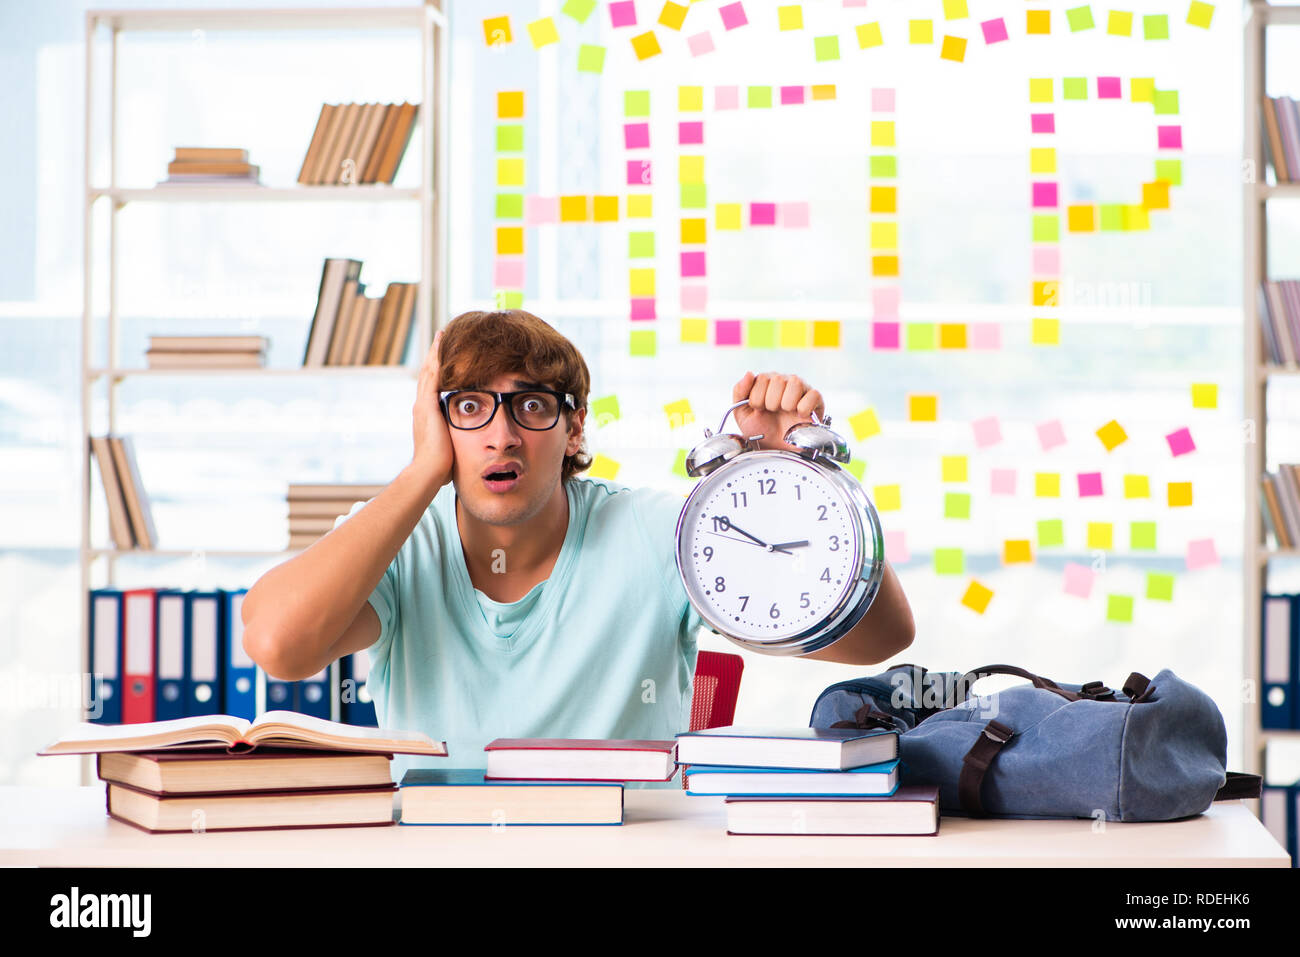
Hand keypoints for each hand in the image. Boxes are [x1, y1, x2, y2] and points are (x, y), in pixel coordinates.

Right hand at [411, 328, 455, 490]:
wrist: (429, 472)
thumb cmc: (440, 468)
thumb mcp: (448, 449)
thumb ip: (453, 443)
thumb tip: (463, 450)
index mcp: (426, 416)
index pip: (431, 388)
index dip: (436, 372)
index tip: (442, 359)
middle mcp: (421, 407)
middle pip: (427, 375)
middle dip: (434, 357)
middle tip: (440, 338)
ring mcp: (423, 404)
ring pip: (428, 371)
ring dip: (435, 352)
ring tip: (441, 335)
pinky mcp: (427, 405)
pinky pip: (432, 375)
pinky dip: (435, 359)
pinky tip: (441, 345)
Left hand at [731, 371, 824, 452]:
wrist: (776, 449)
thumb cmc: (760, 430)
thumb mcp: (742, 413)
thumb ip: (739, 391)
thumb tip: (749, 373)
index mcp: (766, 381)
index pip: (761, 378)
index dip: (757, 399)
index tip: (759, 410)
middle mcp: (784, 381)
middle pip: (778, 379)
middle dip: (771, 403)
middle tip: (773, 413)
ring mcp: (801, 389)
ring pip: (795, 382)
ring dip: (787, 403)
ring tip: (786, 413)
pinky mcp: (816, 400)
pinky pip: (813, 394)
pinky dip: (804, 407)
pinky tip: (799, 415)